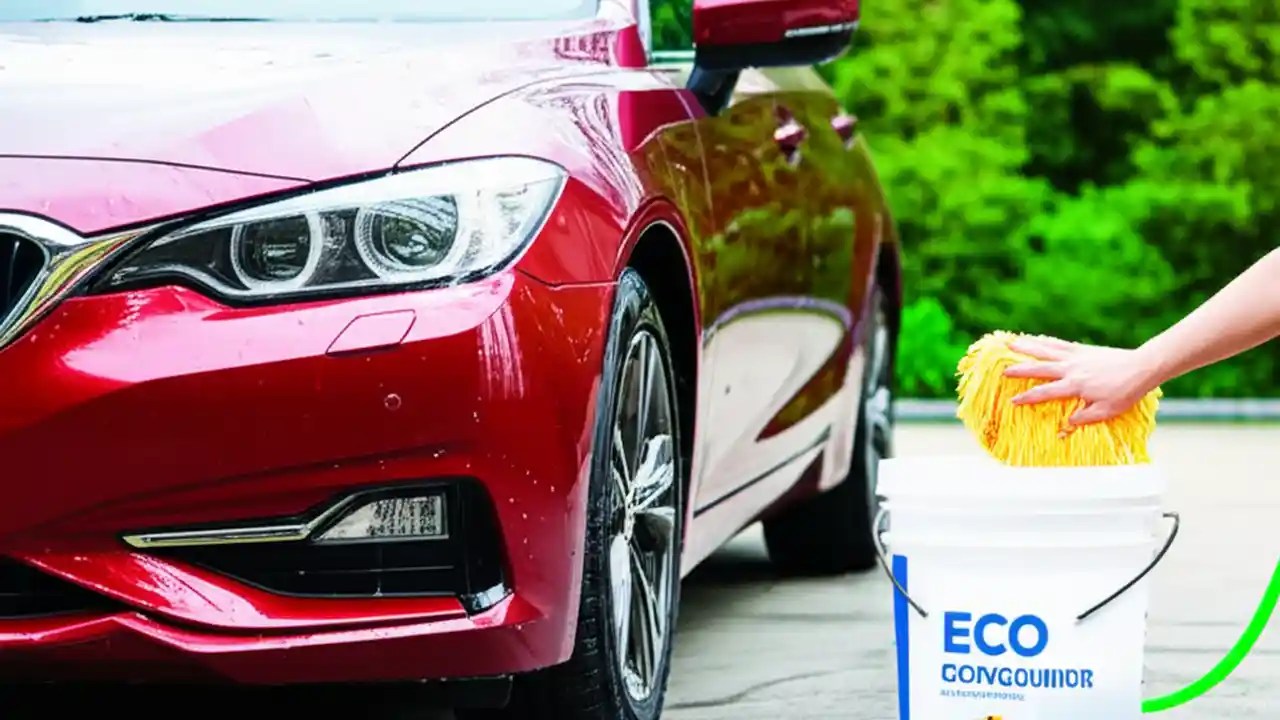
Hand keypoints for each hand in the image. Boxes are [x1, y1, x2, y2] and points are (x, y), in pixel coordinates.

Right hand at [1002, 336, 1156, 426]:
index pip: (1045, 392)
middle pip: (1039, 368)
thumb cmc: (1125, 392)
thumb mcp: (1106, 411)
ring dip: (1027, 347)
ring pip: (1046, 351)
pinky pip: (1060, 344)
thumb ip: (1083, 418)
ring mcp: (1076, 357)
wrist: (1141, 367)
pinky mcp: (1083, 350)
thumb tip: (1065, 425)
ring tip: (1010, 343)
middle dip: (1019, 369)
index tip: (1012, 401)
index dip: (1027, 397)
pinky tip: (1037, 339)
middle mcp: (1071, 369)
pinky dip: (1046, 341)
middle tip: (1002, 369)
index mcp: (1074, 386)